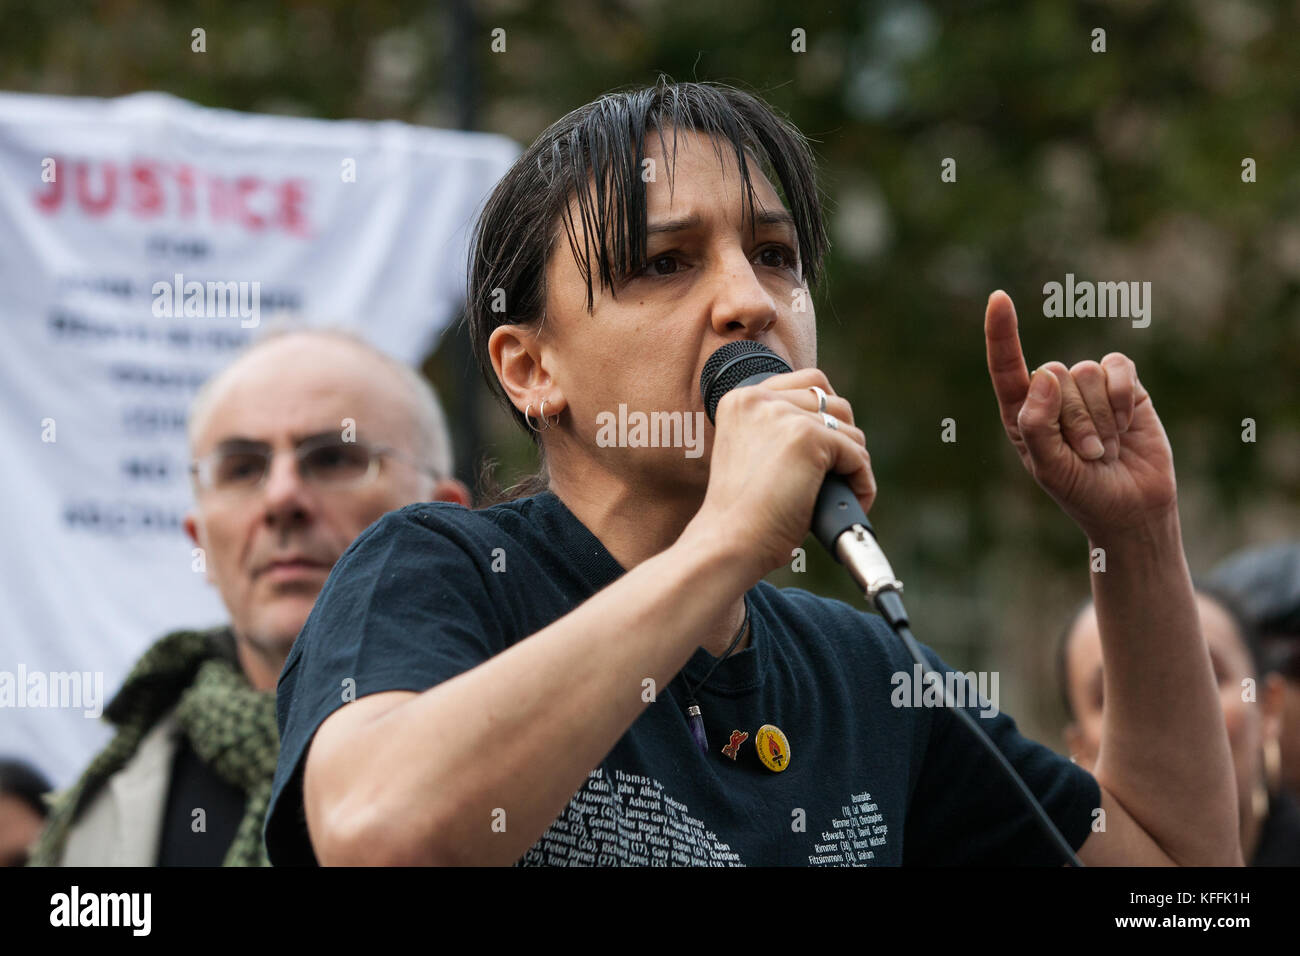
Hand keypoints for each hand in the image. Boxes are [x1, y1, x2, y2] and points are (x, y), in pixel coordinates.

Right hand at [694, 368, 874, 578]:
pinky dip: (862, 484)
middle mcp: (759, 399)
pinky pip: (858, 455)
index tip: (822, 450)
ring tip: (840, 494)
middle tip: (833, 475)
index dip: (824, 416)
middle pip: (833, 401)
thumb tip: (834, 426)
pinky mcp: (809, 438)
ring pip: (850, 428)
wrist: (729, 542)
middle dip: (842, 440)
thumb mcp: (753, 455)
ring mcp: (784, 416)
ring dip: (853, 463)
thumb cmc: (741, 515)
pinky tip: (850, 503)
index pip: (806, 382)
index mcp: (741, 400)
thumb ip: (780, 431)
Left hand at [984, 290, 1177, 540]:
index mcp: (1022, 412)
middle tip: (1086, 454)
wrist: (1132, 507)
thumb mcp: (1049, 466)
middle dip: (1074, 419)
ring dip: (1100, 418)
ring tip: (1104, 447)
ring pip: (1086, 372)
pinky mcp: (1123, 384)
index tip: (998, 299)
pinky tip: (1126, 424)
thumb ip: (1037, 424)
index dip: (1001, 333)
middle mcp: (1051, 394)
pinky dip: (1121, 398)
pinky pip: (1117, 367)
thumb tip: (1044, 376)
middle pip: (1054, 374)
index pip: (1006, 366)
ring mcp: (1087, 387)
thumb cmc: (1081, 490)